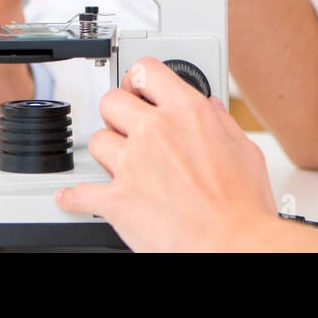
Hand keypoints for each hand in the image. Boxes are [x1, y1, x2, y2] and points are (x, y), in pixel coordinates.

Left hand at [54, 56, 277, 251]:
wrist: (234, 245)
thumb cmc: (244, 207)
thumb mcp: (245, 151)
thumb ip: (221, 123)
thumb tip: (211, 108)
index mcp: (187, 113)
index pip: (146, 71)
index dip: (139, 79)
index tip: (138, 89)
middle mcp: (155, 132)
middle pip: (112, 102)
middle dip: (118, 115)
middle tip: (127, 127)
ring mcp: (132, 165)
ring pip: (97, 142)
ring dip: (107, 153)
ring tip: (120, 164)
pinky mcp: (117, 200)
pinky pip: (81, 194)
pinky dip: (74, 198)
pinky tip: (72, 197)